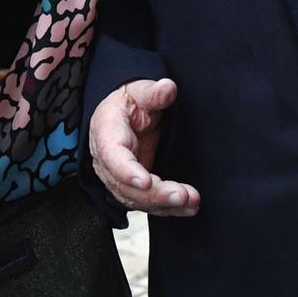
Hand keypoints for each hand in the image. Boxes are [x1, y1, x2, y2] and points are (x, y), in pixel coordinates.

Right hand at [89, 78, 201, 215]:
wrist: (126, 113)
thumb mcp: (140, 90)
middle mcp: (108, 162)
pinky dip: (167, 208)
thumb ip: (153, 92)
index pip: (113, 158)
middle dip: (154, 195)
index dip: (127, 172)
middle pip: (126, 186)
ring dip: (164, 205)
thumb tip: (168, 88)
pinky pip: (147, 202)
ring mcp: (120, 177)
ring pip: (137, 199)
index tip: (147, 182)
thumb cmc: (131, 101)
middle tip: (182, 195)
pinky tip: (188, 207)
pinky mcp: (134, 186)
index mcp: (106, 135)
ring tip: (191, 202)